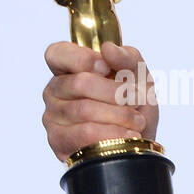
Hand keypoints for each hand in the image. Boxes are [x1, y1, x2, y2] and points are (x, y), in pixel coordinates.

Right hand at [42, 41, 158, 161]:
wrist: (138, 145)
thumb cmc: (134, 109)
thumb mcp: (140, 80)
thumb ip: (128, 59)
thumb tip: (108, 49)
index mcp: (70, 69)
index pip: (58, 53)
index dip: (82, 58)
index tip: (106, 68)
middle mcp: (55, 90)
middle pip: (80, 83)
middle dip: (116, 93)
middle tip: (137, 101)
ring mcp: (52, 116)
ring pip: (84, 110)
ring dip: (120, 116)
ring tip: (138, 121)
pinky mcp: (58, 140)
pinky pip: (84, 134)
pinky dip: (112, 134)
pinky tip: (128, 136)